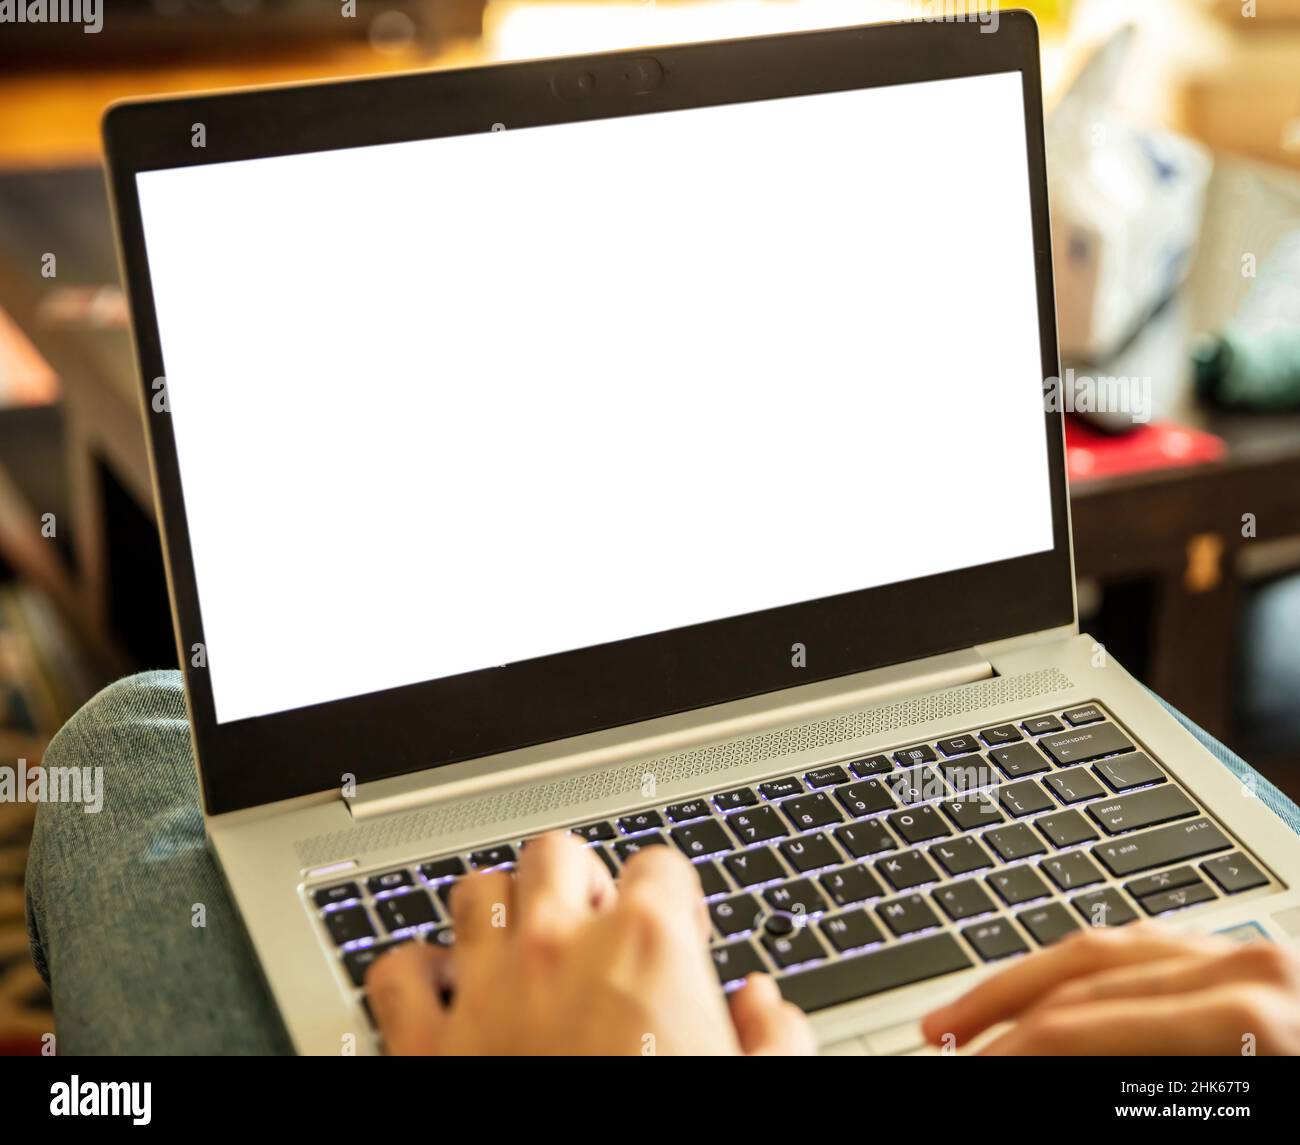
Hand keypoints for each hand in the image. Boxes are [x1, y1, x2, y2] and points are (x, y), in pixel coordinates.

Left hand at [367, 830, 814, 1054]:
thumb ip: (772, 1040)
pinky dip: (415, 972)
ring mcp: (485, 990)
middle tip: (594, 926)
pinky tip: (441, 991)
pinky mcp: (424, 1046)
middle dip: (577, 881)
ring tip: (519, 945)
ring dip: (498, 909)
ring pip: (476, 891)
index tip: (676, 931)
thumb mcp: (754, 1088)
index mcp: (648, 948)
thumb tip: (763, 1008)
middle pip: (557, 854)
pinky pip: (398, 973)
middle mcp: (559, 948)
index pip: (660, 867)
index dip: (673, 897)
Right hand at [922, 922, 1299, 1054]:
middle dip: (995, 1015)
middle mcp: (1247, 962)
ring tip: (967, 1017)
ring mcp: (1255, 951)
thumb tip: (1029, 1061)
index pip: (1077, 1024)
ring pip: (1104, 948)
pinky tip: (1050, 993)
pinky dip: (1088, 972)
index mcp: (1245, 1012)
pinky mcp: (1259, 959)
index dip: (1001, 1049)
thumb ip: (1115, 1081)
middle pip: (1077, 974)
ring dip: (1026, 985)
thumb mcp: (1222, 1110)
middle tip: (936, 1045)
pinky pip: (1151, 949)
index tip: (951, 1070)